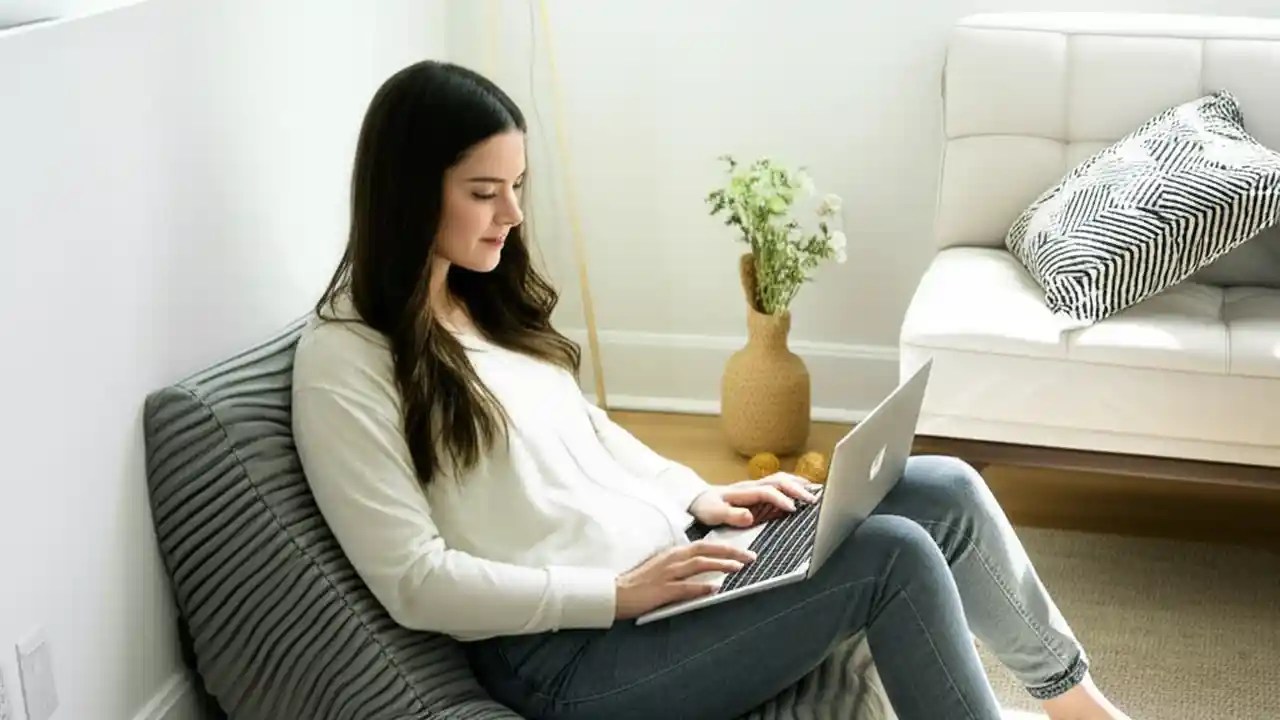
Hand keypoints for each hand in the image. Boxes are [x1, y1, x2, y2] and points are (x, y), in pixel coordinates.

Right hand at [614, 540, 756, 619]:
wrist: (616, 593)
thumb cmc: (639, 582)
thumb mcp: (662, 568)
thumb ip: (682, 566)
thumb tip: (704, 568)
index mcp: (673, 553)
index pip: (704, 545)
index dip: (725, 546)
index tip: (742, 550)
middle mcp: (672, 559)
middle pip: (706, 549)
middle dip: (730, 552)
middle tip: (750, 556)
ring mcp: (667, 573)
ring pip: (699, 564)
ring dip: (721, 565)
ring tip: (738, 568)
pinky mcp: (662, 590)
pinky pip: (686, 587)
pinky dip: (702, 586)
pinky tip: (715, 588)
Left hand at [687, 472, 819, 527]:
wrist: (696, 499)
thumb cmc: (705, 507)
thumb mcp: (714, 514)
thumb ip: (731, 515)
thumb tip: (749, 516)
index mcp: (743, 492)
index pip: (767, 491)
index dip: (780, 498)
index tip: (793, 509)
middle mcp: (751, 486)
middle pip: (778, 481)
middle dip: (796, 489)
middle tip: (813, 501)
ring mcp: (755, 486)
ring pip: (780, 479)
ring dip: (797, 483)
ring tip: (815, 491)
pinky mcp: (757, 490)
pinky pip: (778, 483)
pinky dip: (793, 484)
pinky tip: (803, 489)